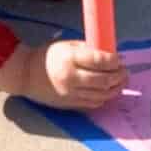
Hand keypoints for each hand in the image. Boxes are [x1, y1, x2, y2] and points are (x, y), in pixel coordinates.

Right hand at [0, 41, 125, 110]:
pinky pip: (93, 103)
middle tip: (124, 71)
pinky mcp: (70, 104)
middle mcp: (71, 77)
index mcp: (70, 58)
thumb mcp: (66, 46)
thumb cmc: (47, 56)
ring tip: (121, 82)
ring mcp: (71, 93)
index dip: (114, 61)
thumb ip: (88, 50)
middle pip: (104, 80)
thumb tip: (111, 55)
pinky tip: (108, 91)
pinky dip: (105, 97)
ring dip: (116, 88)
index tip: (118, 59)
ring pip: (102, 94)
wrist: (25, 75)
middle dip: (119, 76)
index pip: (100, 61)